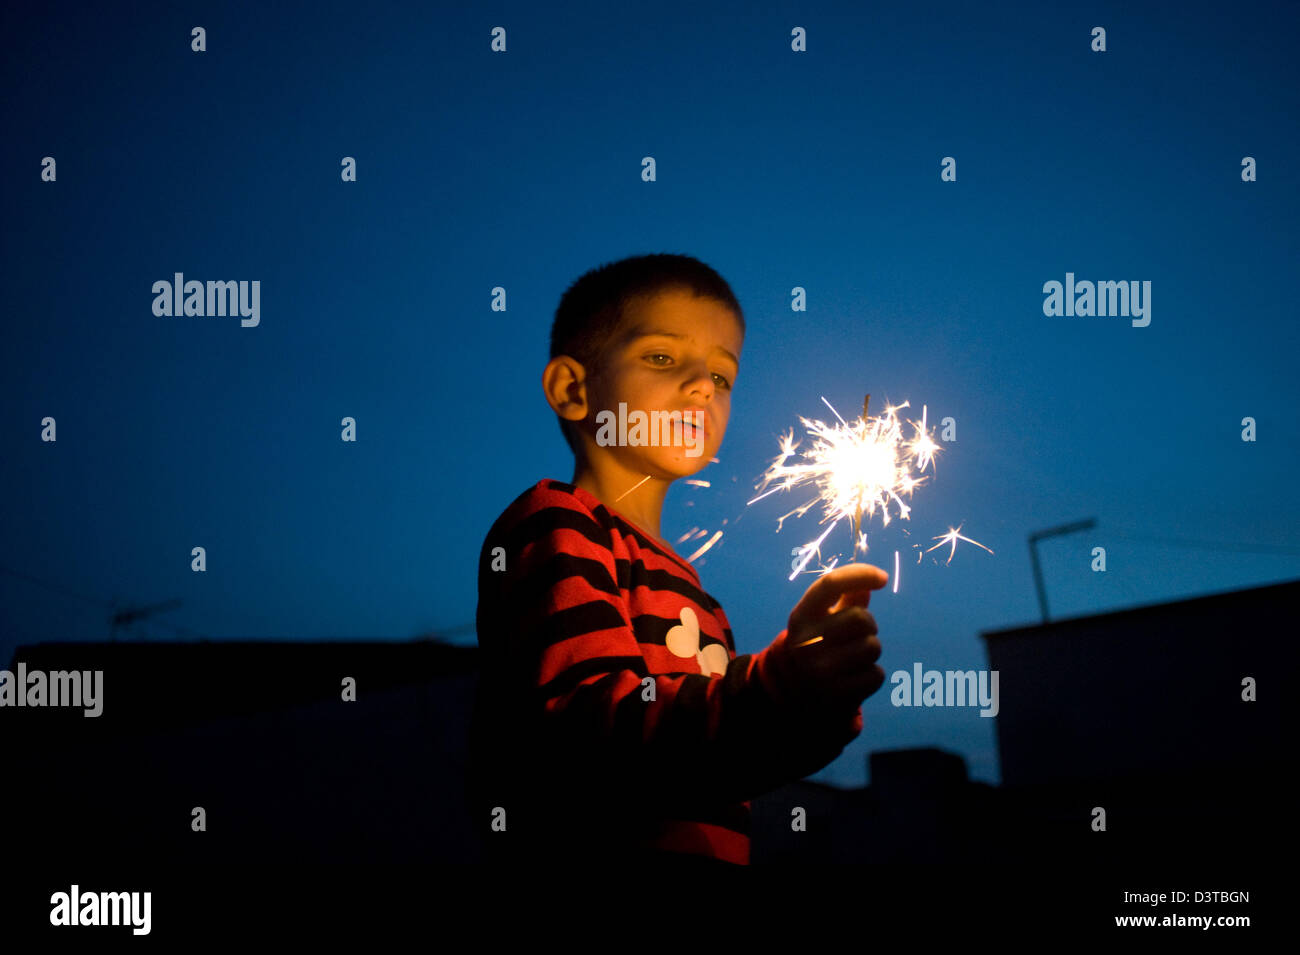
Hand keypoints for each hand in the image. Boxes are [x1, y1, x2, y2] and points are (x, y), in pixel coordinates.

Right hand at [779, 563, 887, 710]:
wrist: (797, 696)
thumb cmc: (818, 646)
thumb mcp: (823, 620)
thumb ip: (846, 599)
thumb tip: (870, 581)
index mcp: (800, 617)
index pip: (830, 584)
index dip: (860, 574)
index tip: (882, 578)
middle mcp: (805, 642)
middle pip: (861, 618)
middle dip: (869, 625)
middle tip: (858, 636)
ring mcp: (819, 670)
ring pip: (872, 647)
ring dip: (871, 651)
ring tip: (854, 659)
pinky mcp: (836, 695)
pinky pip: (876, 675)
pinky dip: (872, 676)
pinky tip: (853, 679)